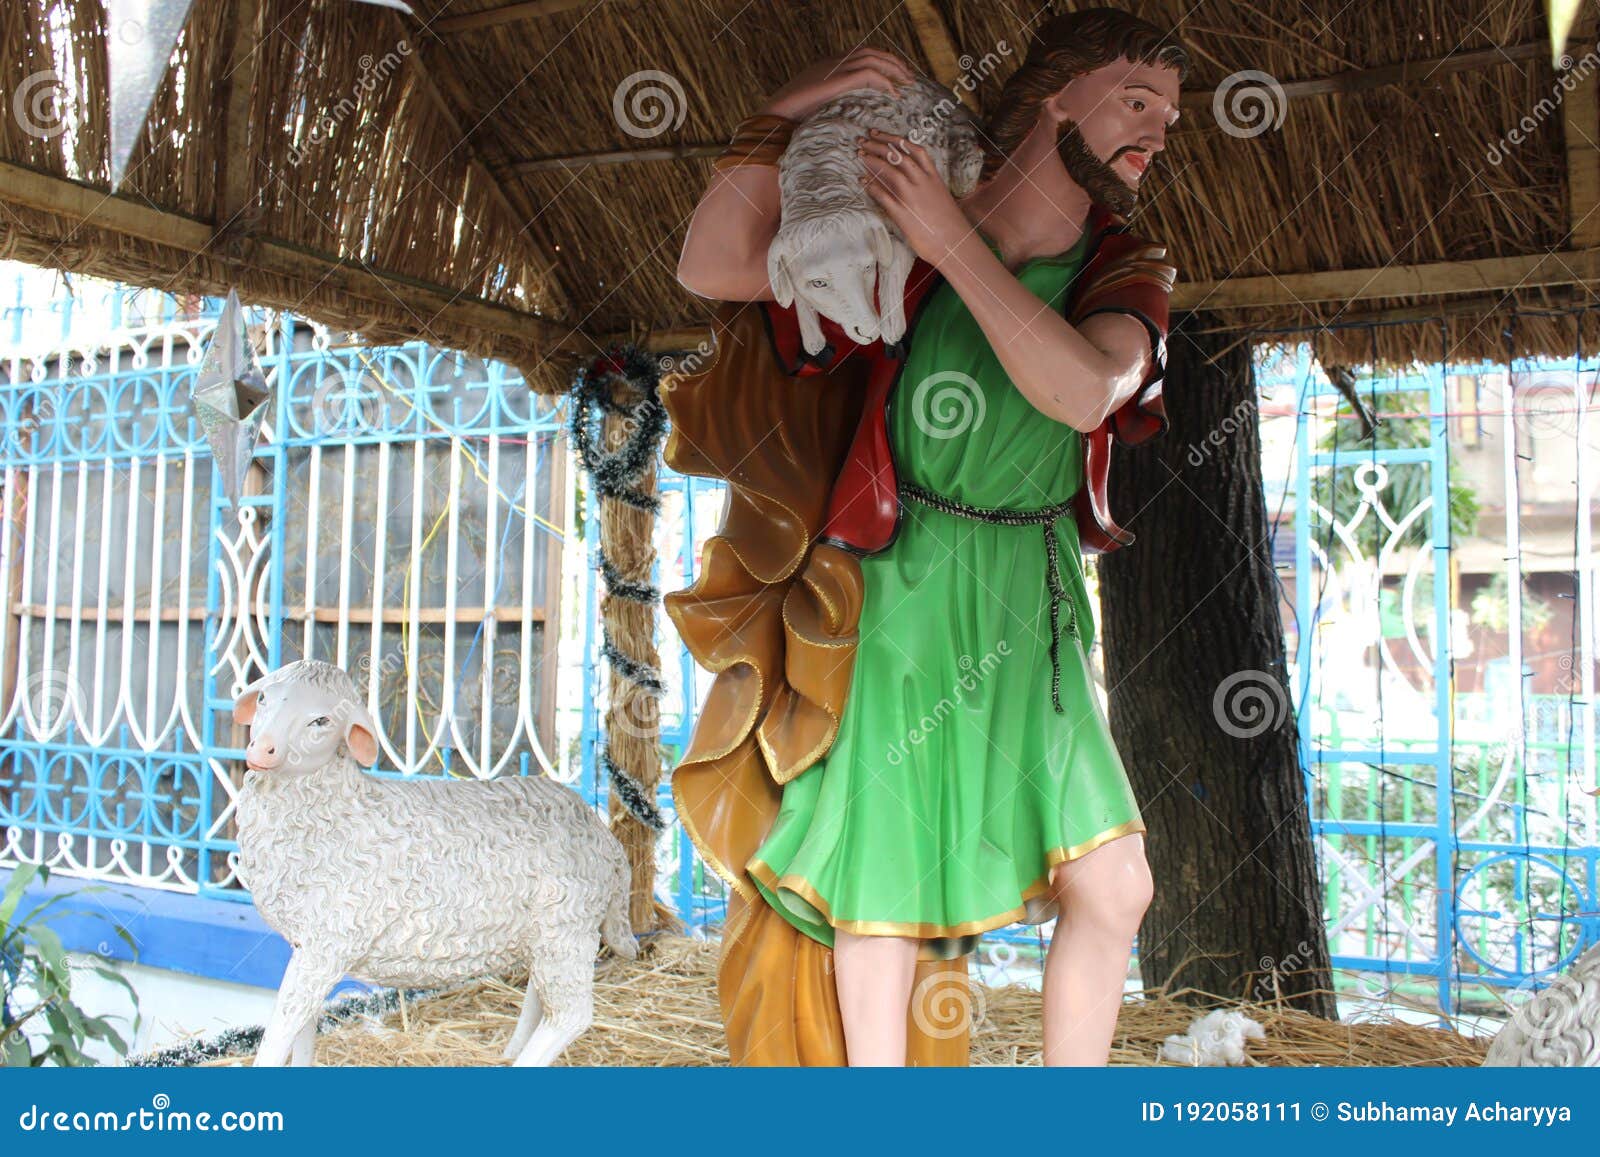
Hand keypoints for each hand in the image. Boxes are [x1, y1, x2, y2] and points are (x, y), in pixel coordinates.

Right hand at [761, 47, 915, 120]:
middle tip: (909, 78)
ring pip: (873, 59)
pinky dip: (884, 82)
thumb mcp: (817, 108)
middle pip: (871, 52)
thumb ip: (833, 104)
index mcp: (829, 66)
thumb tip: (848, 116)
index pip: (862, 55)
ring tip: (906, 84)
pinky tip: (893, 94)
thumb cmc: (791, 120)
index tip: (897, 77)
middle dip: (893, 63)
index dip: (882, 63)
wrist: (775, 118)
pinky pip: (867, 74)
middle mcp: (833, 62)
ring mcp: (834, 69)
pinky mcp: (836, 80)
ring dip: (893, 70)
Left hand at [858, 129, 974, 269]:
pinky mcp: (903, 214)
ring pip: (890, 171)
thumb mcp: (940, 197)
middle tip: (863, 140)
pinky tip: (862, 180)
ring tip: (860, 155)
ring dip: (873, 161)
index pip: (912, 149)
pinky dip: (871, 186)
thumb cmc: (950, 223)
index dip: (893, 139)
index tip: (878, 134)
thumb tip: (911, 179)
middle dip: (878, 145)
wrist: (956, 243)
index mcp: (933, 177)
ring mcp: (912, 197)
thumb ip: (927, 185)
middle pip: (898, 155)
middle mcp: (922, 182)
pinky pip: (883, 196)